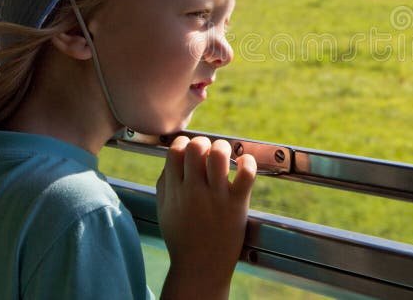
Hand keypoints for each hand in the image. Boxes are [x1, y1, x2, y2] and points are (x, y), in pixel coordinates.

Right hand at [156, 136, 255, 298]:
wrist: (200, 269)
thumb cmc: (183, 239)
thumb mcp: (164, 211)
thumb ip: (165, 184)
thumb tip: (172, 159)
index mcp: (174, 191)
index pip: (175, 151)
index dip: (184, 144)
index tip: (191, 150)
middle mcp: (193, 191)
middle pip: (196, 147)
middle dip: (204, 143)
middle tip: (209, 153)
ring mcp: (216, 197)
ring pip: (219, 154)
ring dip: (223, 148)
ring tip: (225, 157)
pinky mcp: (237, 204)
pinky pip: (246, 172)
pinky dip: (248, 161)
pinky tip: (244, 164)